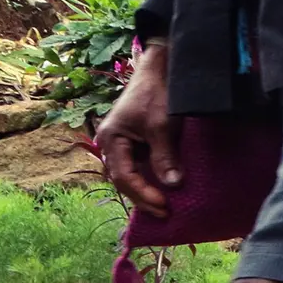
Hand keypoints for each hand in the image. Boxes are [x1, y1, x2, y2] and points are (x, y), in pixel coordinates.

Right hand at [96, 44, 179, 216]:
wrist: (160, 69)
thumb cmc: (157, 94)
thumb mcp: (162, 126)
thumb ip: (165, 156)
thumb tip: (173, 185)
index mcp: (111, 139)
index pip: (123, 176)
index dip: (143, 193)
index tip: (164, 205)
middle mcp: (110, 143)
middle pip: (123, 179)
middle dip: (143, 197)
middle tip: (165, 213)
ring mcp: (121, 142)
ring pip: (130, 174)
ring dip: (145, 190)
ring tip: (163, 207)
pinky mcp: (133, 140)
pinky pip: (138, 164)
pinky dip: (149, 177)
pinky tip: (161, 188)